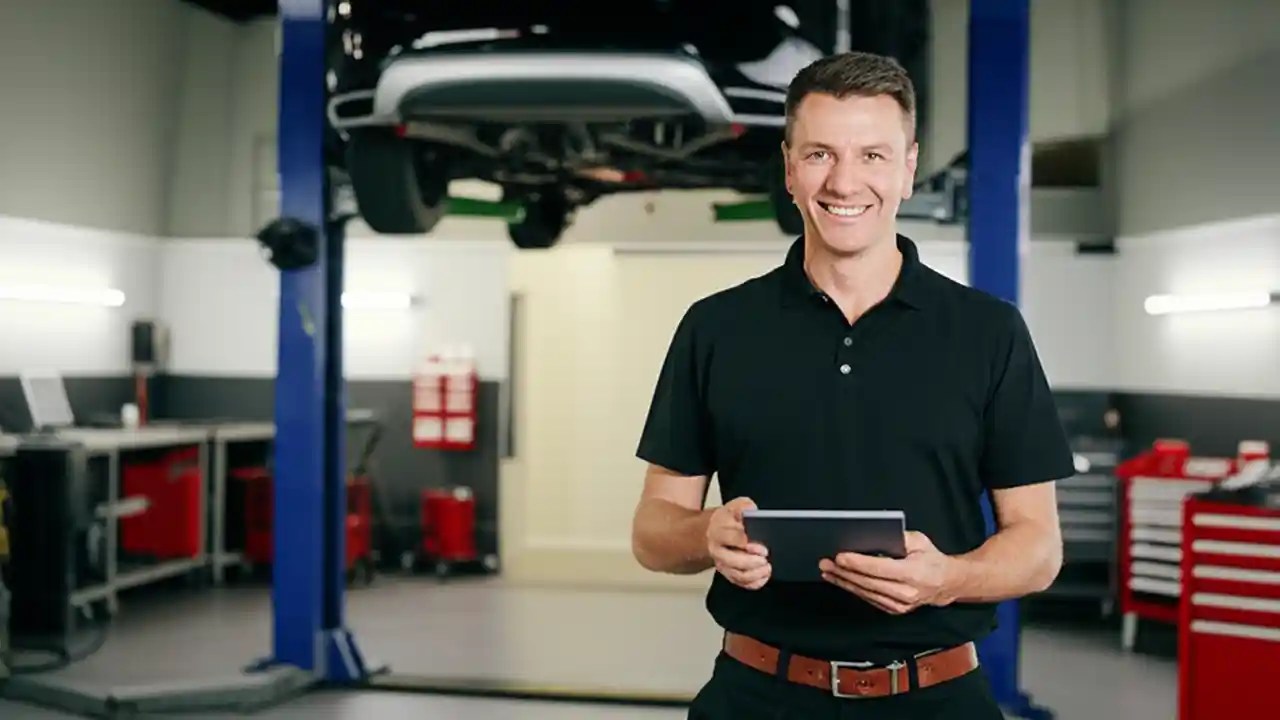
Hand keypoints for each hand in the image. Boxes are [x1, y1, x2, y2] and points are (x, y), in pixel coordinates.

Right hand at [707, 497, 770, 589]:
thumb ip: (744, 506)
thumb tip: (753, 511)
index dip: (746, 543)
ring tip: (767, 567)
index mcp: (719, 530)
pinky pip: (741, 583)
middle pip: (733, 561)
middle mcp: (717, 549)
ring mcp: (722, 563)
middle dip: (752, 561)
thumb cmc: (728, 519)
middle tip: (765, 557)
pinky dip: (755, 582)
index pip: (731, 538)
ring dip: (755, 574)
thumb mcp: (735, 506)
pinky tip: (763, 575)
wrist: (711, 531)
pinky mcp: (728, 573)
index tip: (761, 546)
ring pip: (737, 575)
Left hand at [818, 531, 960, 613]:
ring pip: (866, 593)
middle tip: (826, 562)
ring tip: (827, 571)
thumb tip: (872, 535)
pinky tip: (840, 580)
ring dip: (844, 582)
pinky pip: (869, 599)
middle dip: (844, 572)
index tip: (840, 556)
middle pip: (869, 582)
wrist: (946, 583)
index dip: (858, 563)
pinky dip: (853, 589)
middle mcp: (907, 592)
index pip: (881, 568)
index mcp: (915, 573)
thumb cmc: (930, 558)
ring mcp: (901, 605)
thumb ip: (898, 537)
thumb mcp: (919, 540)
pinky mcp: (895, 610)